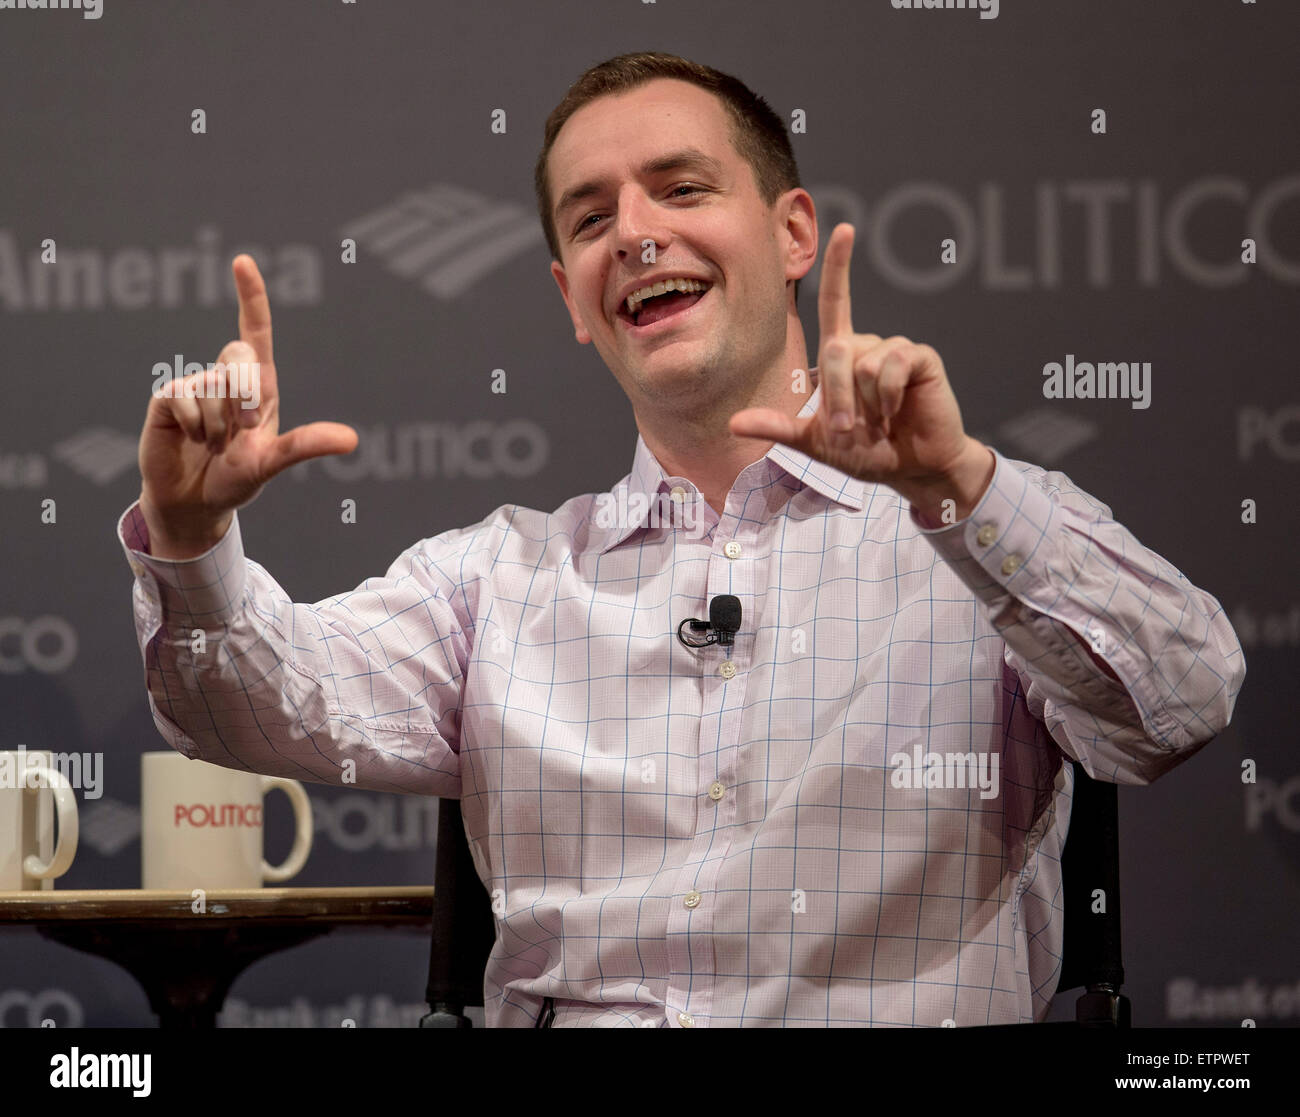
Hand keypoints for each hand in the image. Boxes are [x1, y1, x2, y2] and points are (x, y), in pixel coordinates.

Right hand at [137, 255, 357, 553]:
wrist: (195, 502)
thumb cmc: (236, 477)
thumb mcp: (273, 463)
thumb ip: (305, 446)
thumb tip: (351, 440)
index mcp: (257, 385)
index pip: (254, 331)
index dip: (250, 296)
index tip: (242, 263)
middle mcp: (226, 377)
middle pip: (239, 355)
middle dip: (245, 394)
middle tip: (244, 430)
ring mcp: (194, 384)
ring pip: (211, 389)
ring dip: (217, 427)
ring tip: (213, 444)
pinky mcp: (167, 398)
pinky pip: (184, 399)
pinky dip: (194, 427)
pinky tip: (190, 440)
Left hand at [729, 223, 993, 521]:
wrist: (910, 468)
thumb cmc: (866, 452)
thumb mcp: (815, 442)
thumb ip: (777, 428)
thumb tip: (732, 424)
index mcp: (843, 355)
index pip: (837, 302)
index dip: (839, 265)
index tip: (844, 228)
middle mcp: (867, 345)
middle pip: (836, 350)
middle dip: (838, 399)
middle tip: (849, 432)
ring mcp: (896, 349)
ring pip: (864, 363)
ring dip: (867, 403)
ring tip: (881, 421)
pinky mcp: (921, 359)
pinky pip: (893, 366)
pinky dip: (889, 396)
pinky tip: (898, 410)